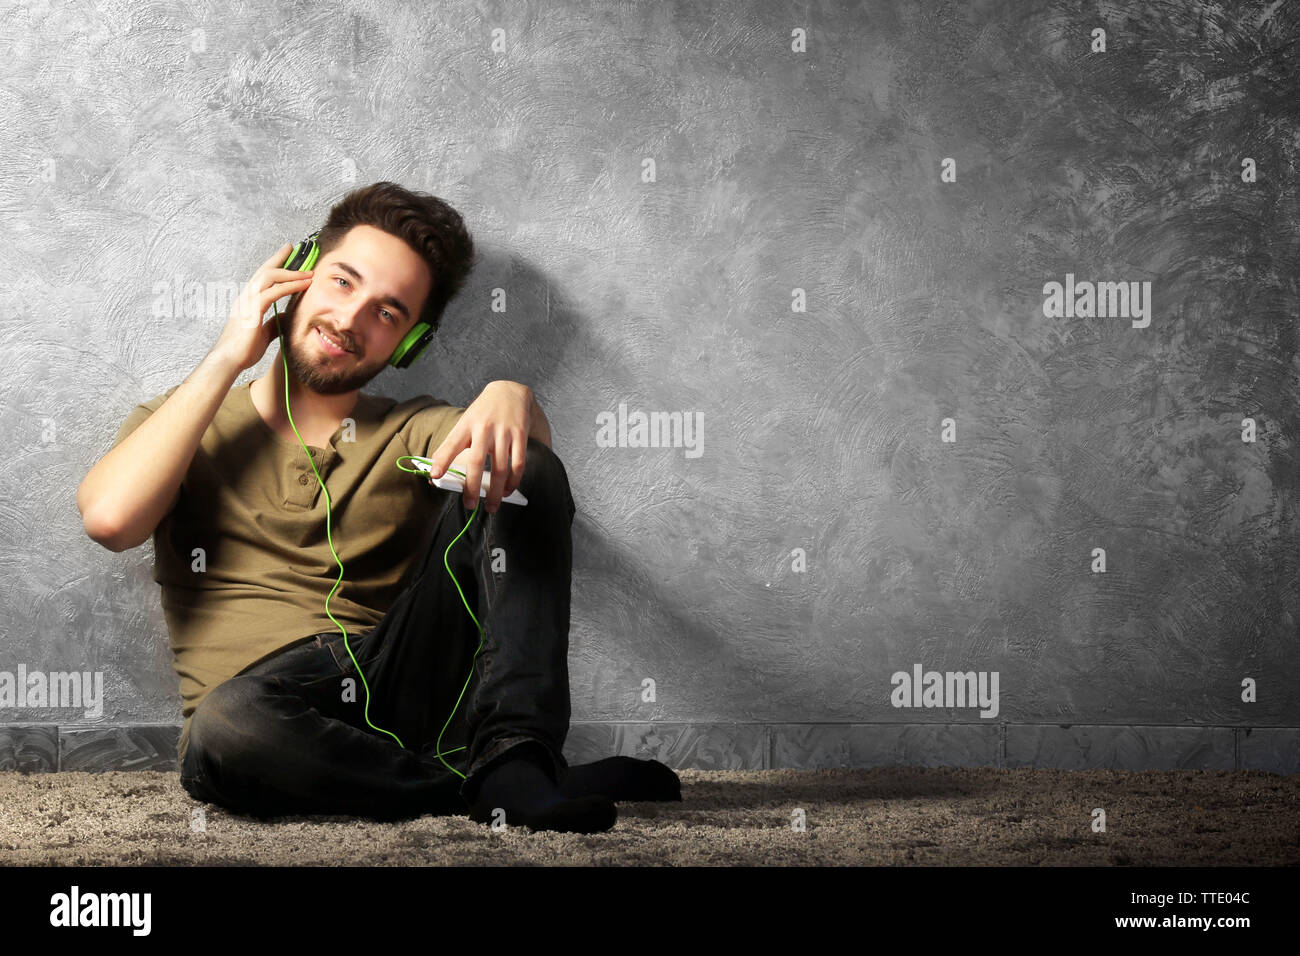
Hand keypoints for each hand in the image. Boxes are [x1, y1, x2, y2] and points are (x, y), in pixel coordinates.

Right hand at [211, 243, 314, 371]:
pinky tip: (303, 284)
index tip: (287, 254)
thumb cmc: (244, 349)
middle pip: (265, 270)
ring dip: (291, 272)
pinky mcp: (253, 310)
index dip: (274, 264)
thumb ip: (275, 322)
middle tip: (294, 248)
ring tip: (308, 272)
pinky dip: (290, 286)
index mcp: (248, 301)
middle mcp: (246, 296)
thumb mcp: (264, 332)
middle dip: (280, 258)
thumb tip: (287, 316)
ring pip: (270, 276)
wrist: (229, 361)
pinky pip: (274, 292)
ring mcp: (248, 301)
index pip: (262, 277)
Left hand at [424, 381, 534, 513]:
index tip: (435, 477)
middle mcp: (484, 428)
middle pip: (477, 462)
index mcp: (466, 424)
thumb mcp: (465, 423)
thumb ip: (451, 447)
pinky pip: (518, 464)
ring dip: (495, 491)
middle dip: (472, 487)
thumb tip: (436, 475)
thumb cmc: (483, 413)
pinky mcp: (520, 436)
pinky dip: (513, 481)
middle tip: (469, 504)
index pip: (451, 444)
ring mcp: (504, 432)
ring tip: (491, 506)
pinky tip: (507, 490)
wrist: (510, 391)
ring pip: (500, 468)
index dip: (442, 461)